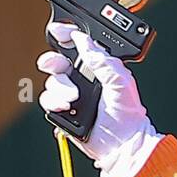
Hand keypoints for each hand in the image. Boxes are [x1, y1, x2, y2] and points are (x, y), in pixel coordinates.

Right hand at [35, 21, 163, 176]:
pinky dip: (54, 102)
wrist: (122, 145)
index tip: (59, 32)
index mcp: (99, 68)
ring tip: (74, 97)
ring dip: (61, 87)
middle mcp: (83, 80)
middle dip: (53, 60)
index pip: (78, 45)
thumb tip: (84, 40)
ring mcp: (72, 96)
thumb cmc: (128, 115)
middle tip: (56, 64)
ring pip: (52, 81)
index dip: (66, 35)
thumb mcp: (120, 80)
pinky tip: (67, 107)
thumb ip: (102, 59)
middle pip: (58, 61)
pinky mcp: (64, 112)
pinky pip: (48, 100)